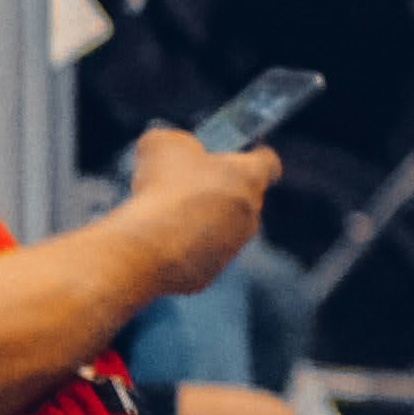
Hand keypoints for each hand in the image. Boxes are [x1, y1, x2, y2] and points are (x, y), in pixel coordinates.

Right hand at [127, 120, 277, 291]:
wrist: (145, 245)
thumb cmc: (161, 189)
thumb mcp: (161, 144)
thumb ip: (175, 141)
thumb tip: (173, 148)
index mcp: (249, 177)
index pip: (269, 163)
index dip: (253, 155)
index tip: (237, 154)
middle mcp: (250, 214)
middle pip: (244, 197)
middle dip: (220, 190)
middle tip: (187, 185)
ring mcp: (233, 247)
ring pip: (223, 229)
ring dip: (203, 221)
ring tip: (168, 215)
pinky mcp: (211, 273)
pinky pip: (202, 255)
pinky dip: (186, 248)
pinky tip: (160, 241)